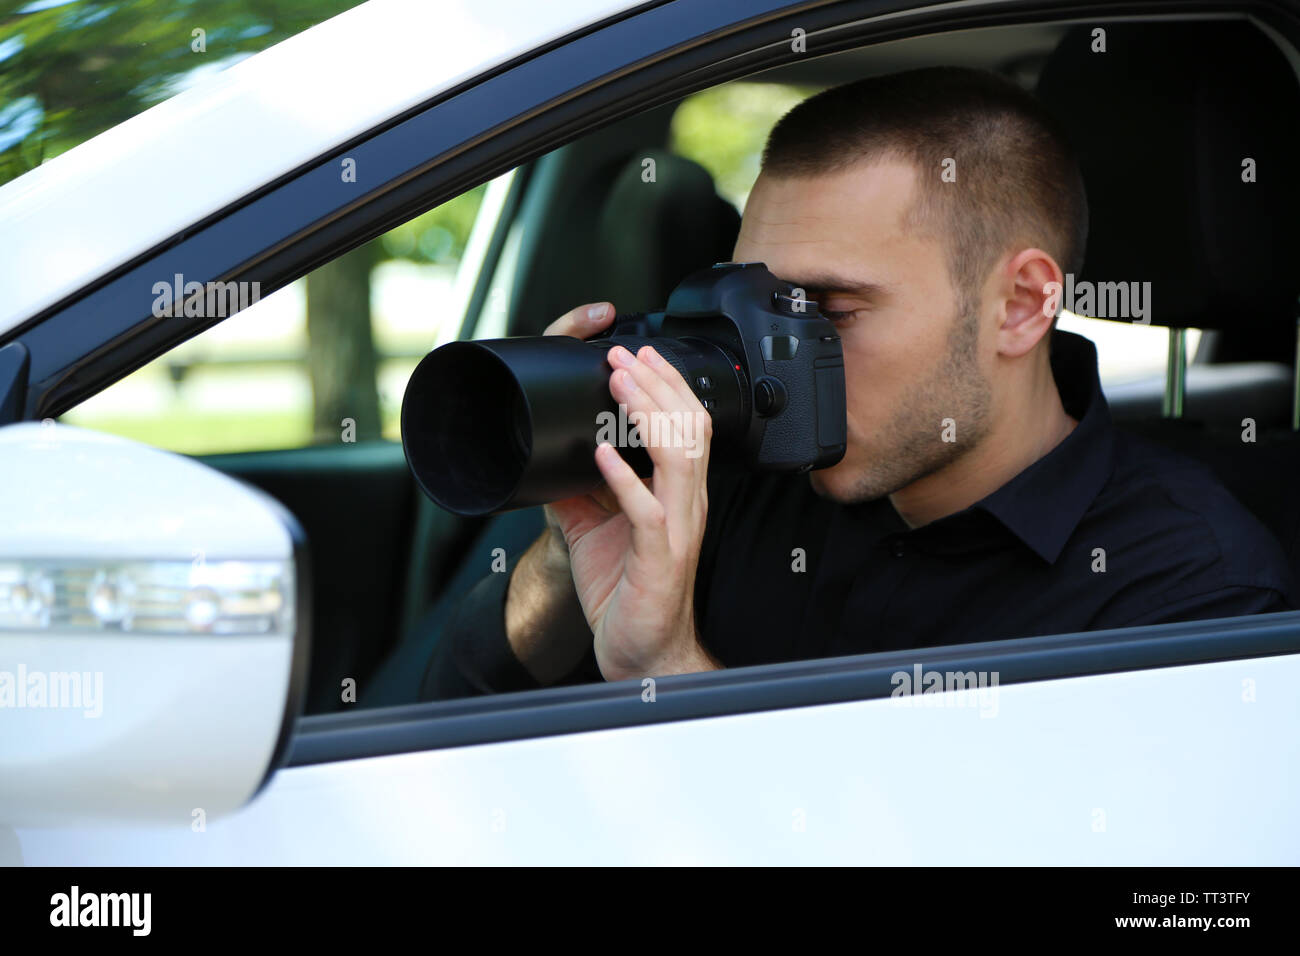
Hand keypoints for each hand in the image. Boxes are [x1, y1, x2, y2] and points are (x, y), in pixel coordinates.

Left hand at [538, 304, 718, 679]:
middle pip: (690, 427)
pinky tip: (601, 455)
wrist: (642, 653)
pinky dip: (624, 479)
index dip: (667, 384)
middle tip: (624, 355)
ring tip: (619, 386)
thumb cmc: (627, 592)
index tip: (638, 353)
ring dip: (648, 415)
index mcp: (678, 494)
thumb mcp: (595, 529)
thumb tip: (552, 455)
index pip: (687, 424)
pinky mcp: (659, 559)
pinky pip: (648, 511)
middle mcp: (686, 505)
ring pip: (679, 457)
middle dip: (657, 384)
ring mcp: (677, 531)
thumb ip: (581, 490)